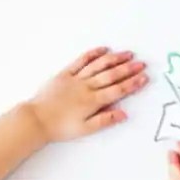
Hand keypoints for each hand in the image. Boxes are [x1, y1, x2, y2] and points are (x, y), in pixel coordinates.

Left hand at [24, 47, 148, 142]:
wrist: (36, 119)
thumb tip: (124, 113)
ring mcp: (76, 78)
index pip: (117, 90)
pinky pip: (81, 61)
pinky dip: (93, 54)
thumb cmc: (60, 127)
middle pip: (111, 75)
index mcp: (92, 101)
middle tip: (141, 63)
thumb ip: (105, 120)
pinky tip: (103, 49)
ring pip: (99, 65)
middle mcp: (86, 87)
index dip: (132, 83)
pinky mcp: (65, 73)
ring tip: (127, 54)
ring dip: (115, 59)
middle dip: (128, 69)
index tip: (144, 77)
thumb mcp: (84, 129)